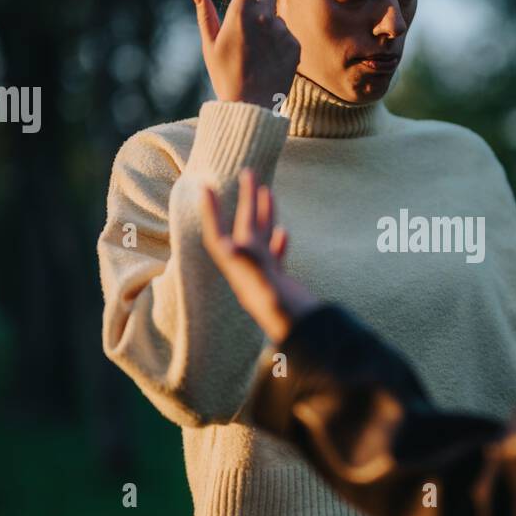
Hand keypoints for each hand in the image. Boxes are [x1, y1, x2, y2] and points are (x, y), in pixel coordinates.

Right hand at [191, 0, 300, 109]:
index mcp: (239, 13)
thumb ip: (205, 13)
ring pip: (279, 18)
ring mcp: (282, 32)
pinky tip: (271, 62)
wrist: (250, 108)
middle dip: (262, 7)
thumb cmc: (225, 76)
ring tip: (259, 55)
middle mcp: (263, 18)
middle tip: (249, 37)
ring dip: (271, 29)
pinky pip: (289, 35)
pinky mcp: (296, 45)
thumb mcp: (210, 44)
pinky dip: (281, 44)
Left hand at [200, 168, 320, 343]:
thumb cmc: (287, 320)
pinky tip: (282, 232)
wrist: (309, 343)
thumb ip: (251, 268)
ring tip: (265, 190)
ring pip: (261, 239)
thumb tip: (231, 245)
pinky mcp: (280, 285)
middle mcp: (249, 273)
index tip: (206, 186)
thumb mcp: (266, 291)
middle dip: (243, 200)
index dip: (212, 211)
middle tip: (246, 171)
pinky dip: (277, 241)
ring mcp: (265, 279)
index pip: (220, 235)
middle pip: (243, 229)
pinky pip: (275, 257)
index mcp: (242, 272)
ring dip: (261, 214)